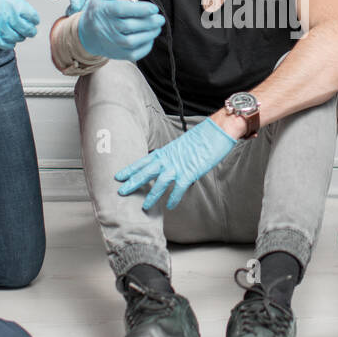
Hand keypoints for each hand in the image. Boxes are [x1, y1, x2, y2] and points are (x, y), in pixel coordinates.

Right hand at [0, 0, 40, 48]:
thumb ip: (14, 4)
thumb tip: (22, 12)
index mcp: (15, 5)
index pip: (33, 17)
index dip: (34, 20)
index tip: (34, 21)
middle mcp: (10, 17)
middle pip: (28, 30)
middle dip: (30, 31)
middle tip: (29, 31)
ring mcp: (0, 27)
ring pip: (17, 38)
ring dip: (19, 37)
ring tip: (18, 35)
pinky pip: (5, 45)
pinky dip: (9, 44)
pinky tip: (9, 41)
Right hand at [77, 0, 164, 59]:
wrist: (87, 35)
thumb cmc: (98, 13)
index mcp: (105, 12)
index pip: (124, 10)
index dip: (141, 9)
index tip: (154, 8)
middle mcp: (108, 28)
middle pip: (131, 26)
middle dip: (149, 22)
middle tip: (160, 18)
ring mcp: (113, 43)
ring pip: (134, 41)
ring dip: (149, 34)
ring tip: (157, 27)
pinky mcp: (118, 54)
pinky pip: (135, 53)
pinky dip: (146, 46)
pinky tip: (150, 37)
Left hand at [115, 117, 236, 210]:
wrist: (218, 130)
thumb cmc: (203, 137)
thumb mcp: (182, 146)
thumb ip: (173, 156)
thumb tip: (170, 165)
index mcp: (166, 151)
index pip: (144, 161)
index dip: (131, 169)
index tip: (119, 176)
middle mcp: (169, 158)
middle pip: (147, 171)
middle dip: (133, 182)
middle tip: (121, 191)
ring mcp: (179, 165)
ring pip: (160, 182)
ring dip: (152, 195)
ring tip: (144, 206)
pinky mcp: (191, 171)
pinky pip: (179, 187)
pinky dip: (174, 197)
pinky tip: (170, 206)